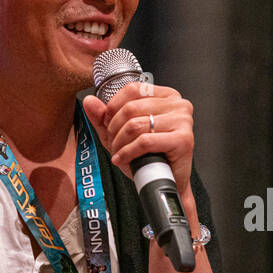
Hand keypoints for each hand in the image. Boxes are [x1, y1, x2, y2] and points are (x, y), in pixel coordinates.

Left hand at [81, 82, 194, 199]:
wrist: (164, 183)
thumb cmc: (149, 157)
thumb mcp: (121, 133)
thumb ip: (103, 117)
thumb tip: (89, 101)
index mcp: (167, 96)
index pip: (133, 89)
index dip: (113, 106)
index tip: (107, 123)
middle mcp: (178, 105)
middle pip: (132, 108)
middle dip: (114, 129)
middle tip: (113, 143)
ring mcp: (183, 121)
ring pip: (136, 125)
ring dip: (120, 143)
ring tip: (118, 153)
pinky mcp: (183, 140)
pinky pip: (145, 141)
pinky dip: (128, 152)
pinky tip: (122, 159)